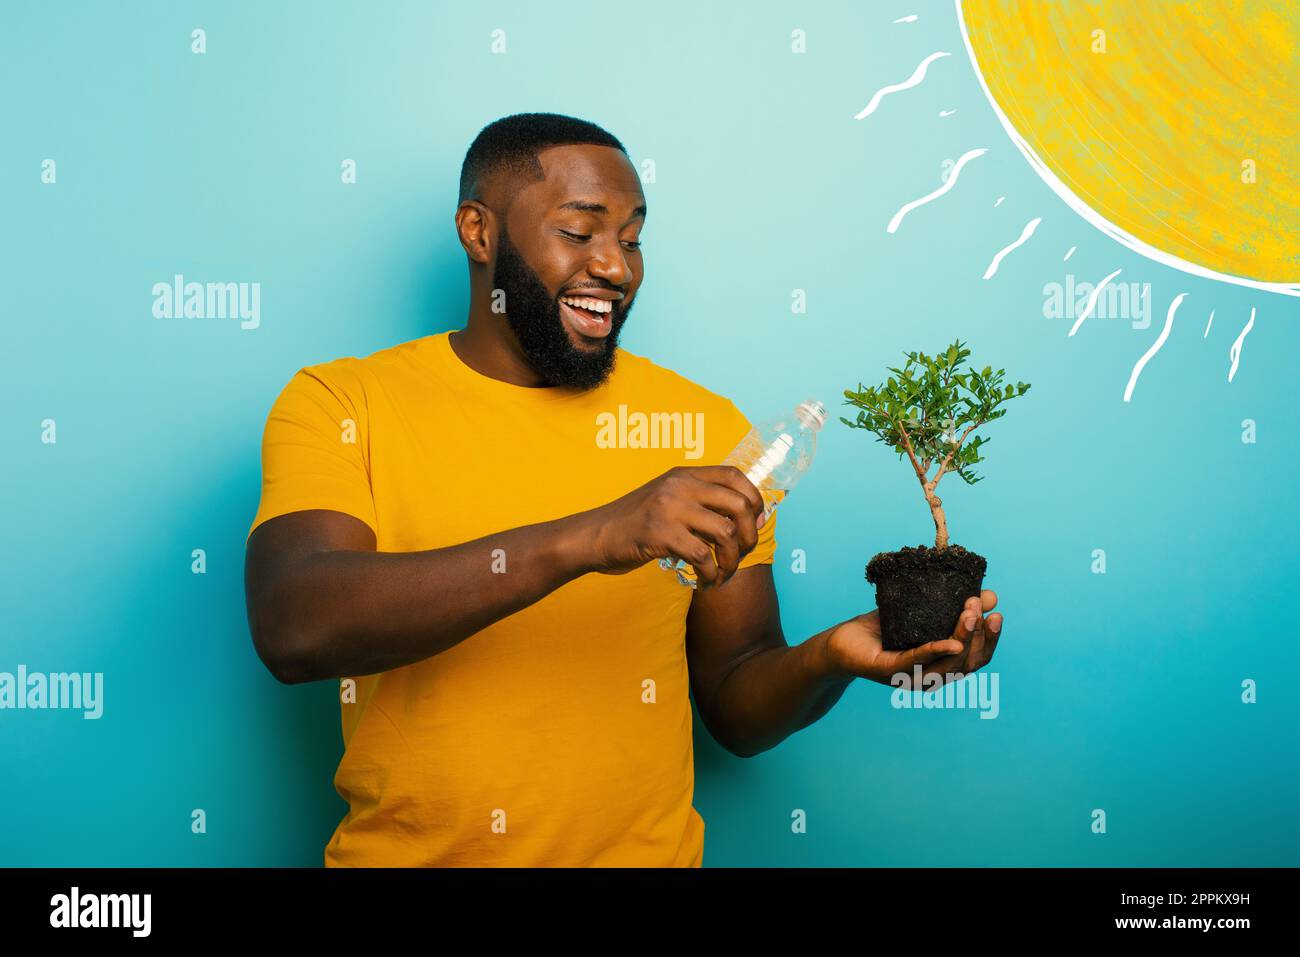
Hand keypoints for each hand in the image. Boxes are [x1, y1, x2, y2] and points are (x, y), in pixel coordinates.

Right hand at [582, 466, 764, 589]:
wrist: (595, 534)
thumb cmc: (634, 523)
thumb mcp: (667, 499)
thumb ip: (698, 501)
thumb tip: (746, 518)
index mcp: (684, 475)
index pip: (734, 475)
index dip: (754, 498)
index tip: (755, 522)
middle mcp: (680, 486)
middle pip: (739, 504)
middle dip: (750, 534)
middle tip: (742, 554)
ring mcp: (670, 508)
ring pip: (726, 533)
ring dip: (731, 561)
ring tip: (722, 574)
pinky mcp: (660, 533)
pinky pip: (702, 556)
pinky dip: (710, 574)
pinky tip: (704, 582)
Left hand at [825, 590, 1002, 686]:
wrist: (841, 643)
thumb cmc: (883, 630)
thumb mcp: (922, 613)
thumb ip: (951, 605)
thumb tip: (987, 594)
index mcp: (940, 667)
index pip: (975, 658)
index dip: (990, 639)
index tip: (997, 613)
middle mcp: (930, 678)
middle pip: (967, 663)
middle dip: (980, 635)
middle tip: (980, 606)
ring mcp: (910, 678)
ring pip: (947, 663)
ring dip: (963, 637)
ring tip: (969, 612)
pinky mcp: (889, 672)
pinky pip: (916, 661)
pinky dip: (936, 650)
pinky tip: (951, 641)